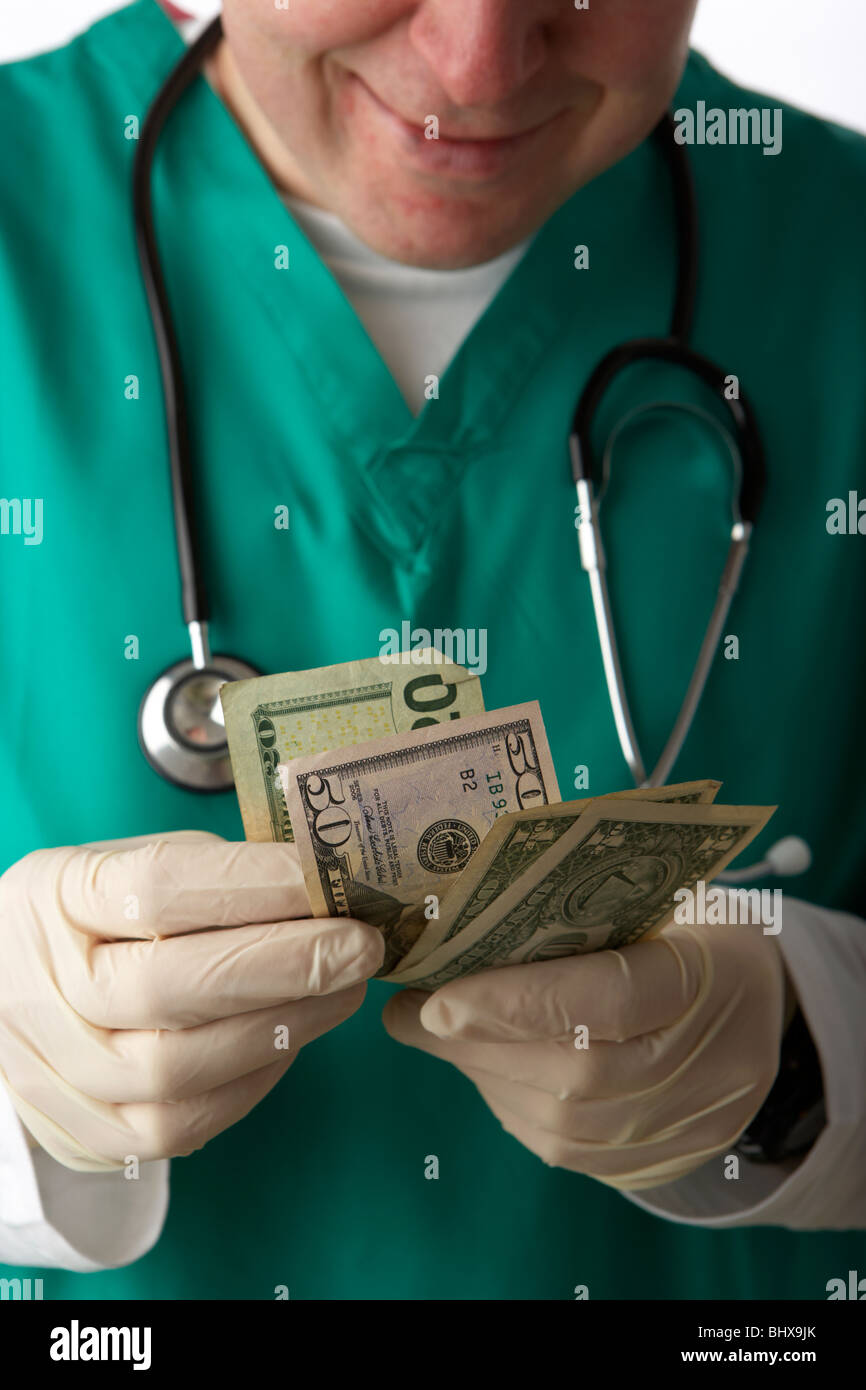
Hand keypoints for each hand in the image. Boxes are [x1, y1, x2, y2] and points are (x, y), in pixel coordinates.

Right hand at [0, 830, 382, 1170]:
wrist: (9, 1000)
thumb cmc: (95, 921)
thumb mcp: (127, 867)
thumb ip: (213, 872)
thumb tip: (323, 878)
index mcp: (56, 899)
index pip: (157, 889)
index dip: (253, 884)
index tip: (329, 876)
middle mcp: (42, 989)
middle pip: (166, 988)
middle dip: (283, 966)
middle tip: (360, 946)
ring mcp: (58, 1072)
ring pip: (176, 1068)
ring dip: (281, 1027)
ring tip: (343, 990)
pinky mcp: (87, 1134)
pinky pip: (180, 1125)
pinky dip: (251, 1080)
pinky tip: (293, 1038)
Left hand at [383, 922, 784, 1189]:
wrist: (763, 1012)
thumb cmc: (689, 932)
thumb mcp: (658, 900)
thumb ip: (580, 915)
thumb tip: (467, 921)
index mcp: (711, 978)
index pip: (610, 1002)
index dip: (518, 1004)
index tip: (436, 999)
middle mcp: (706, 1067)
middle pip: (575, 1073)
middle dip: (478, 1042)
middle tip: (409, 1011)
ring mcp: (685, 1126)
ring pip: (560, 1121)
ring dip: (482, 1074)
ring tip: (435, 1030)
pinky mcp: (657, 1163)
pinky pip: (564, 1147)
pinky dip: (509, 1101)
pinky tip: (482, 1062)